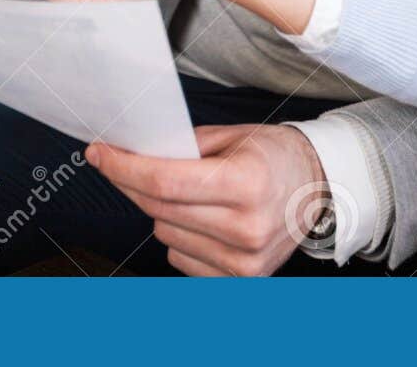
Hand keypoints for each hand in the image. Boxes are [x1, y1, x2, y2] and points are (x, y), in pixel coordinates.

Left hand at [87, 124, 327, 276]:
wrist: (318, 189)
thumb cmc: (275, 157)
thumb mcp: (233, 136)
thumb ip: (184, 146)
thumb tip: (133, 152)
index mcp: (247, 182)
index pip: (165, 181)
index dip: (123, 167)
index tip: (99, 153)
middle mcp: (246, 227)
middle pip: (158, 208)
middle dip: (131, 181)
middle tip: (121, 161)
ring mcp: (244, 260)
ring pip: (164, 233)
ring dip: (159, 210)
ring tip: (185, 192)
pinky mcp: (239, 280)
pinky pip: (179, 257)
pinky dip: (179, 235)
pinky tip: (199, 218)